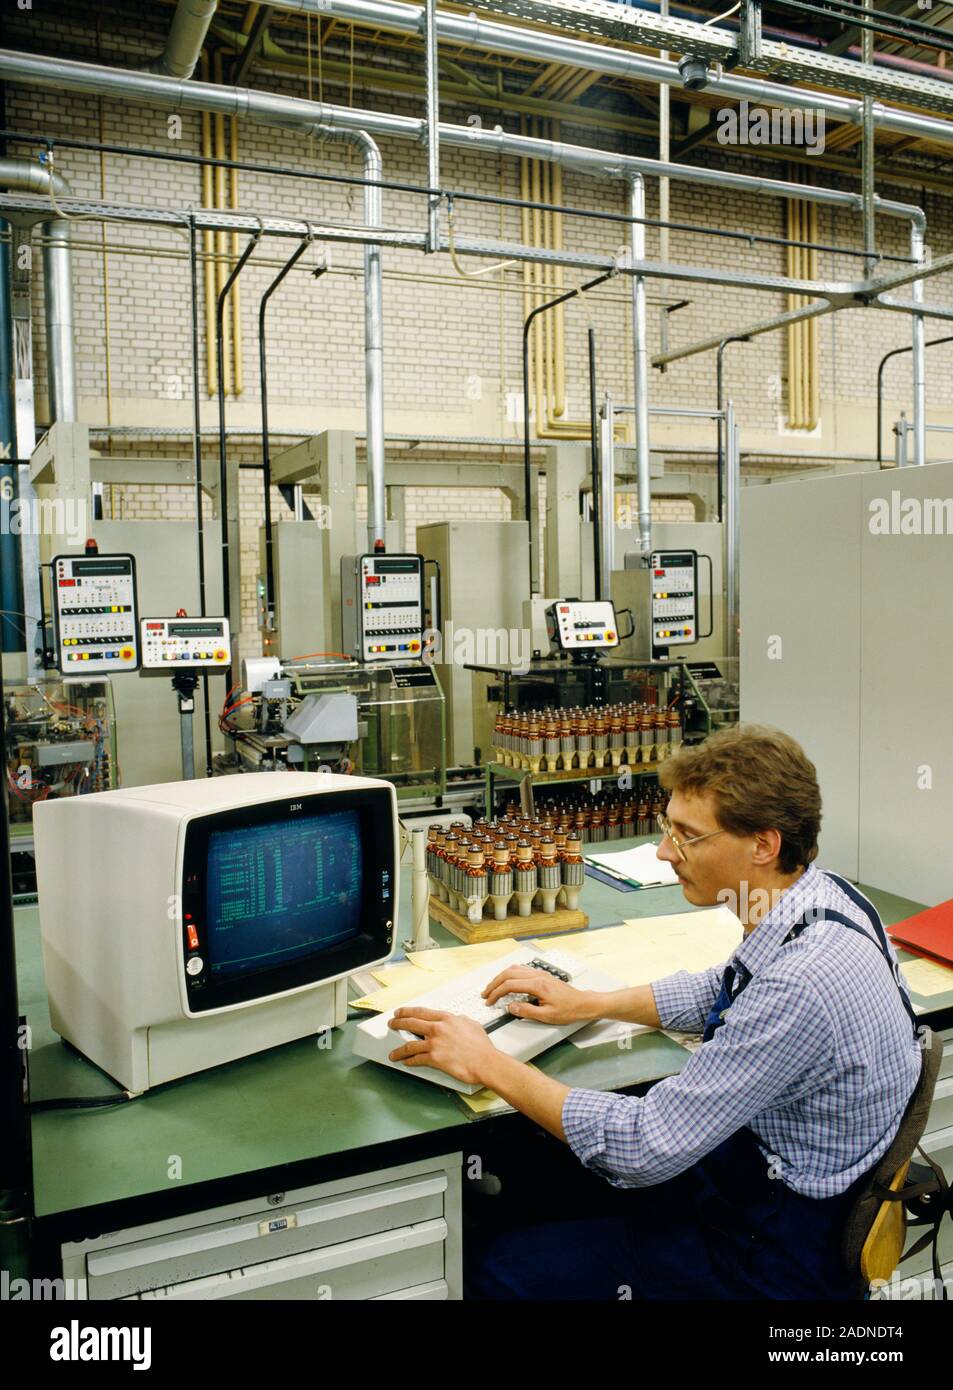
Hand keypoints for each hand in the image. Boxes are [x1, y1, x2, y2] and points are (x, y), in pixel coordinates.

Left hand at [387, 1008, 496, 1086]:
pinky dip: (409, 1061)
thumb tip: (455, 1019)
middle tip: (392, 1024)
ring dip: (398, 1049)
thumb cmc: (481, 1046)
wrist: (486, 1062)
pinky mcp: (434, 1058)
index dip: (407, 1011)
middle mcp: (438, 1028)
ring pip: (409, 1044)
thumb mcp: (471, 1024)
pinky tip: (406, 1062)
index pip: (421, 1012)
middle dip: (397, 1023)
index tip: (400, 1012)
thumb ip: (459, 1020)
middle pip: (411, 1023)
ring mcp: (435, 1043)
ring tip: (393, 1052)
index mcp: (446, 1018)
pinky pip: (417, 1059)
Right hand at [481, 966, 596, 1025]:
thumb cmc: (568, 1010)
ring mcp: (540, 973)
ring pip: (514, 969)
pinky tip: (508, 980)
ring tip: (493, 987)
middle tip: (486, 994)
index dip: (496, 993)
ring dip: (501, 977)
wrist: (583, 1003)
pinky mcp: (542, 975)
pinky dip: (510, 974)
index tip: (490, 1001)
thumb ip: (526, 1011)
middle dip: (494, 983)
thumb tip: (510, 1007)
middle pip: (508, 974)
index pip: (509, 985)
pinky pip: (521, 969)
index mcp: (537, 985)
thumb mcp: (546, 1016)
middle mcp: (537, 976)